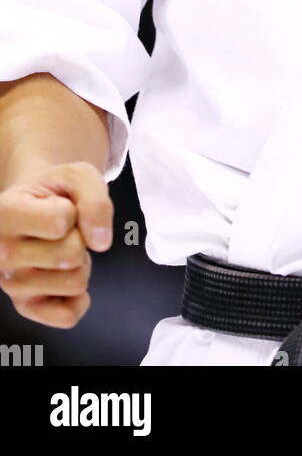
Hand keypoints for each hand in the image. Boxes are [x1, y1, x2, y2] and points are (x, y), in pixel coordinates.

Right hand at [0, 161, 112, 327]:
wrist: (31, 205)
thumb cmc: (54, 191)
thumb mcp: (77, 176)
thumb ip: (95, 199)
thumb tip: (101, 242)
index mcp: (5, 214)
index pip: (62, 220)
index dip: (73, 210)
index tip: (58, 206)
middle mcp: (1, 254)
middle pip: (72, 255)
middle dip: (80, 238)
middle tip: (63, 231)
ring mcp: (11, 285)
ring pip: (76, 282)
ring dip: (81, 263)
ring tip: (61, 248)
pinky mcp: (25, 307)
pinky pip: (69, 314)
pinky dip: (79, 297)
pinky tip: (65, 276)